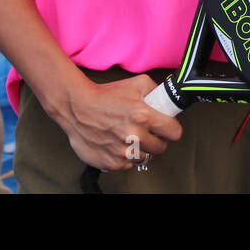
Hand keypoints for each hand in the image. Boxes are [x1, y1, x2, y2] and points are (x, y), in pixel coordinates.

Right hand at [44, 73, 182, 172]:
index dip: (171, 128)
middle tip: (148, 131)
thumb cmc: (104, 95)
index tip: (167, 127)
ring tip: (131, 136)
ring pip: (145, 157)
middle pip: (161, 147)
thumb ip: (156, 91)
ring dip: (141, 149)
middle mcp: (133, 136)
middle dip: (157, 139)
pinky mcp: (111, 163)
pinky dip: (126, 157)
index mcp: (142, 115)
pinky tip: (119, 144)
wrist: (76, 107)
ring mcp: (122, 152)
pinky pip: (129, 165)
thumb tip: (169, 99)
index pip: (174, 132)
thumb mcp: (136, 84)